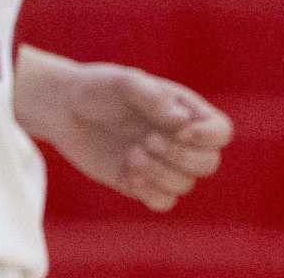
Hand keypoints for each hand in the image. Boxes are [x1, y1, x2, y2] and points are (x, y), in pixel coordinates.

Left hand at [29, 59, 231, 210]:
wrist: (62, 108)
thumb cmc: (96, 88)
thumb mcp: (120, 82)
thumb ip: (151, 96)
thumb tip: (181, 121)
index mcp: (183, 111)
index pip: (220, 131)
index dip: (208, 136)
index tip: (180, 131)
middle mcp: (178, 140)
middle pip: (209, 163)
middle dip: (181, 157)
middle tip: (147, 140)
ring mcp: (161, 164)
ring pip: (185, 185)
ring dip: (160, 174)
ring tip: (132, 153)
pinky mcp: (141, 182)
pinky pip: (163, 202)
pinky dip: (150, 192)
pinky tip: (129, 173)